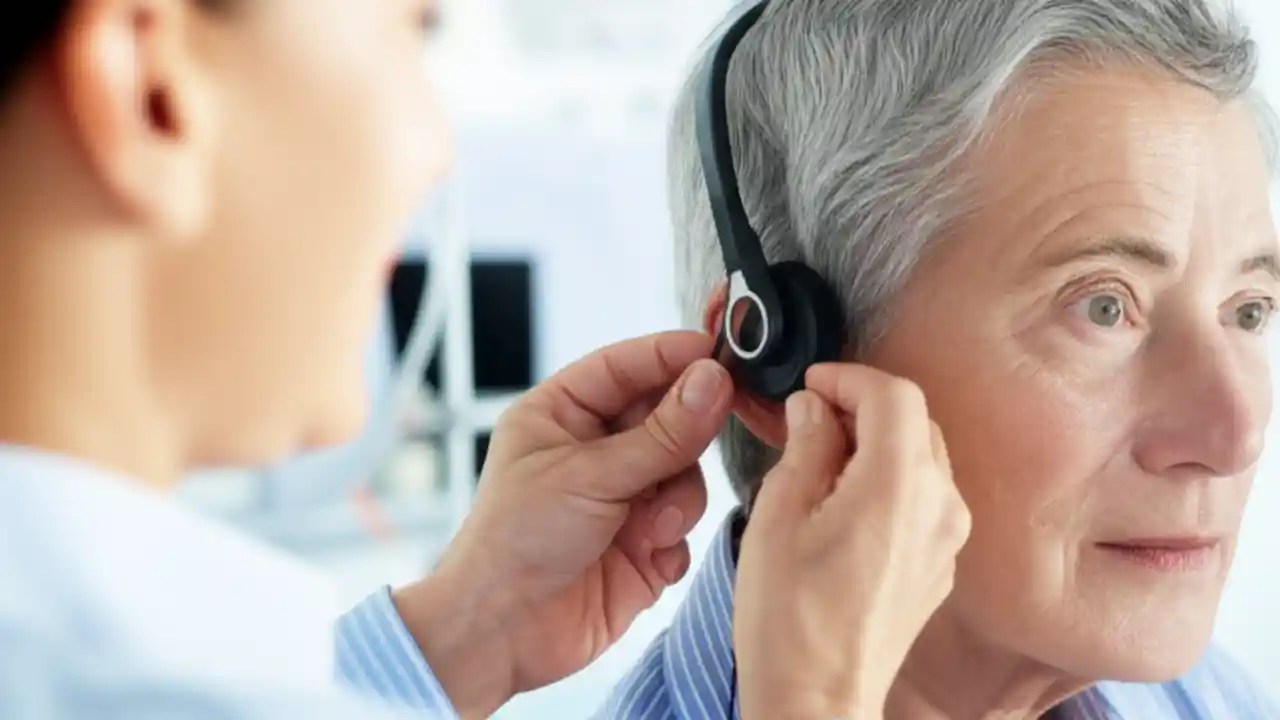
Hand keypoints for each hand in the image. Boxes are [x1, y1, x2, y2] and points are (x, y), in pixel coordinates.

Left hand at [393, 331, 733, 718]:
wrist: (504, 633)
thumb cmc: (515, 542)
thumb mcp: (590, 475)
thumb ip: (662, 433)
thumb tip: (713, 381)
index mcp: (562, 414)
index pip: (627, 366)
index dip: (672, 356)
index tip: (719, 354)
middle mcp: (594, 450)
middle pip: (667, 417)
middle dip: (683, 439)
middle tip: (696, 442)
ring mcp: (620, 497)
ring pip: (685, 473)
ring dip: (676, 501)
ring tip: (649, 529)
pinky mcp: (642, 545)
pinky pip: (686, 526)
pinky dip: (673, 541)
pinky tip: (645, 557)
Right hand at [733, 364, 970, 719]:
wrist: (816, 697)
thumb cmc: (789, 618)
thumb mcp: (779, 514)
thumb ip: (806, 447)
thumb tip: (814, 410)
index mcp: (898, 485)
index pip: (894, 394)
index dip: (849, 378)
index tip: (812, 386)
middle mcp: (939, 506)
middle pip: (915, 420)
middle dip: (863, 406)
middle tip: (810, 418)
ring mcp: (948, 538)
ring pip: (924, 457)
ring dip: (878, 443)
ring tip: (822, 461)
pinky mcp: (941, 564)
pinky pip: (926, 497)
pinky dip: (891, 480)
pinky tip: (844, 502)